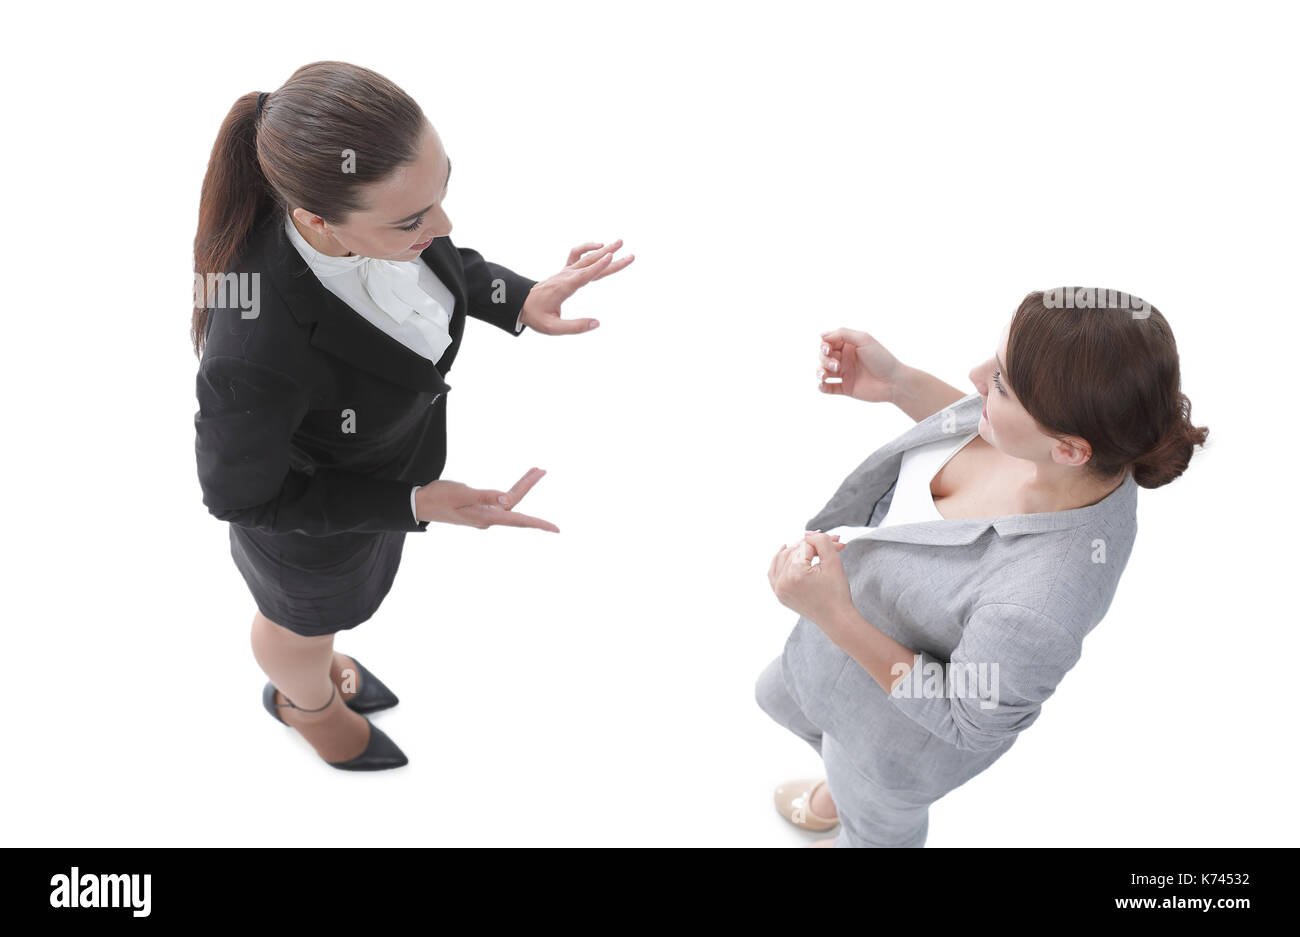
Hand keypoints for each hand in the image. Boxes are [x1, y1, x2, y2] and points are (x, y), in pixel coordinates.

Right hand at [415, 467, 558, 531]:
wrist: (420, 504)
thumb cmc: (438, 498)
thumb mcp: (462, 493)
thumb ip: (485, 496)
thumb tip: (508, 500)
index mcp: (486, 517)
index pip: (519, 519)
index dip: (538, 523)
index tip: (556, 529)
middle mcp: (489, 518)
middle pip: (516, 503)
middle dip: (529, 486)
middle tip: (542, 470)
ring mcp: (484, 514)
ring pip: (510, 500)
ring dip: (522, 486)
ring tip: (536, 470)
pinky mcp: (480, 508)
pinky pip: (501, 500)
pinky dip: (511, 490)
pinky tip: (517, 486)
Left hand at [519, 240, 634, 334]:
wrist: (522, 303)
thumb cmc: (537, 316)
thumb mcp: (553, 328)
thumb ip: (575, 327)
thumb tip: (597, 323)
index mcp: (564, 288)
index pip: (584, 275)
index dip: (598, 266)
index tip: (610, 257)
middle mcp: (566, 276)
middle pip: (591, 264)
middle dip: (610, 258)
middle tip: (629, 254)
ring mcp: (566, 272)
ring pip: (587, 257)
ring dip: (604, 250)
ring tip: (620, 243)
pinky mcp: (565, 271)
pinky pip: (577, 255)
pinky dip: (587, 248)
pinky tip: (600, 248)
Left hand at [767, 532, 852, 629]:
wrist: (837, 618)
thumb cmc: (837, 592)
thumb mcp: (833, 561)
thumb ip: (821, 541)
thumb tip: (807, 533)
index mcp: (795, 574)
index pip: (806, 546)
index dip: (822, 542)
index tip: (838, 540)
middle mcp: (782, 582)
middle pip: (794, 552)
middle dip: (813, 546)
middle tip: (833, 543)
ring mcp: (779, 590)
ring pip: (782, 559)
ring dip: (796, 551)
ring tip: (810, 546)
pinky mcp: (780, 595)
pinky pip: (774, 573)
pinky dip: (779, 562)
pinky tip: (784, 551)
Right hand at [817, 327, 904, 401]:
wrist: (894, 382)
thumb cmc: (882, 358)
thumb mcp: (863, 339)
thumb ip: (842, 333)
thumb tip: (821, 335)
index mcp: (849, 346)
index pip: (828, 343)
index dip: (824, 345)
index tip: (828, 349)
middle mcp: (845, 359)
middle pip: (823, 357)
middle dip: (825, 360)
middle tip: (837, 365)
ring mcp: (845, 374)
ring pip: (823, 371)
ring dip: (820, 372)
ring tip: (825, 376)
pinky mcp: (845, 388)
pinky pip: (827, 388)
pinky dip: (821, 386)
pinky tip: (822, 384)